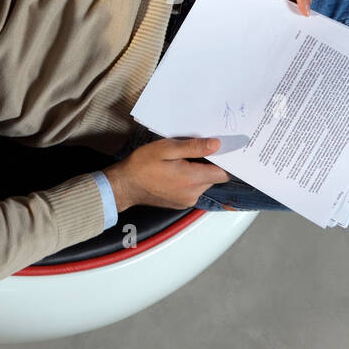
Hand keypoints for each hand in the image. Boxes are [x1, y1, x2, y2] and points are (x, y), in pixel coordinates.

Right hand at [103, 136, 231, 210]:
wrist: (124, 185)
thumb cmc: (142, 165)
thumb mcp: (167, 149)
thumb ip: (194, 147)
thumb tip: (217, 145)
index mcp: (193, 180)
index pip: (223, 173)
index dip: (224, 160)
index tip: (218, 149)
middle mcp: (194, 194)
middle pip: (213, 177)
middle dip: (207, 164)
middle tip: (192, 151)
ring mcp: (187, 200)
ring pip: (203, 183)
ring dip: (197, 172)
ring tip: (180, 161)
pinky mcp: (180, 203)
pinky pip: (193, 190)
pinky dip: (189, 180)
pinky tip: (175, 171)